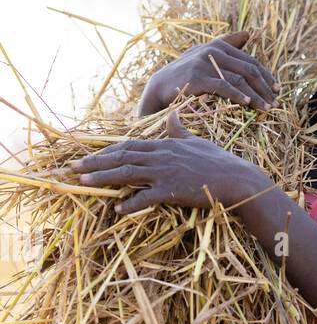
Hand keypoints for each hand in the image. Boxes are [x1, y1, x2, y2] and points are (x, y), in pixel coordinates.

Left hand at [70, 110, 274, 216]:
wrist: (238, 180)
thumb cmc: (220, 162)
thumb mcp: (197, 141)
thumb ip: (179, 130)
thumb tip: (171, 115)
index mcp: (165, 144)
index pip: (128, 145)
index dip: (106, 151)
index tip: (88, 156)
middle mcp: (161, 155)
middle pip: (121, 157)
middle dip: (95, 163)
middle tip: (72, 169)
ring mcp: (165, 172)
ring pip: (127, 174)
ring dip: (103, 178)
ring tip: (83, 183)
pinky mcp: (172, 190)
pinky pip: (145, 197)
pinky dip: (130, 203)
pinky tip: (117, 208)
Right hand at [139, 30, 277, 114]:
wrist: (160, 87)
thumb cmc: (186, 73)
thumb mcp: (206, 55)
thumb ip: (227, 44)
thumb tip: (249, 34)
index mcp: (218, 45)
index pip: (249, 60)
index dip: (266, 75)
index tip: (277, 89)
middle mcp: (212, 51)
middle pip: (247, 69)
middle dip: (264, 87)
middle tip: (275, 101)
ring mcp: (204, 63)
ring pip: (238, 79)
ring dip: (255, 95)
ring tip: (266, 108)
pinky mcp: (197, 78)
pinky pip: (222, 86)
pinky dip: (236, 95)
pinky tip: (246, 104)